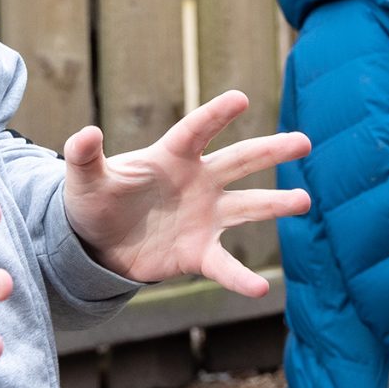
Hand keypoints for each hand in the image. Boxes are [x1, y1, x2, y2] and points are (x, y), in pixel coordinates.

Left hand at [62, 89, 310, 296]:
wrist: (98, 245)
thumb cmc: (95, 201)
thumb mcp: (84, 180)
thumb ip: (84, 156)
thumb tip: (85, 134)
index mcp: (172, 156)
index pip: (198, 131)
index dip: (216, 115)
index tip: (240, 99)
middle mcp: (198, 182)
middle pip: (240, 160)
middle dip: (271, 151)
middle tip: (303, 142)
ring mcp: (204, 217)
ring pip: (248, 207)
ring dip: (276, 204)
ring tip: (304, 201)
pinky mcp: (199, 252)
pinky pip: (225, 265)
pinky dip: (241, 277)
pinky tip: (260, 289)